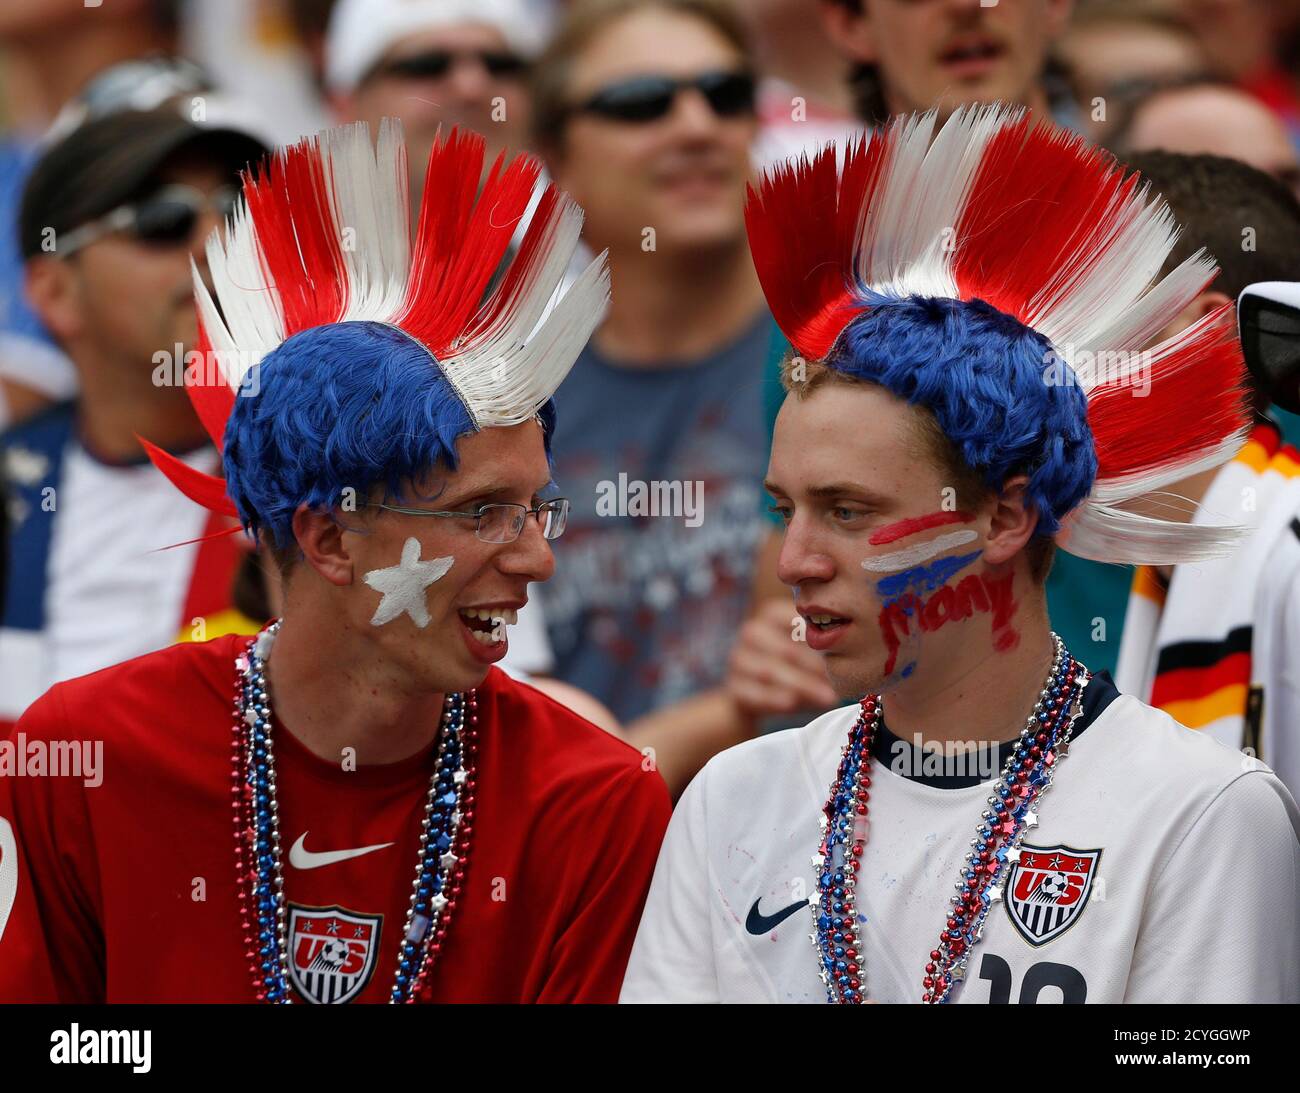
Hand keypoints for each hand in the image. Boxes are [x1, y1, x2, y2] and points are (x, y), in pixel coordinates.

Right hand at [726, 597, 838, 719]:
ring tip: (827, 698)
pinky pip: (754, 693)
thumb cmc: (792, 667)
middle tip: (839, 685)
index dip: (820, 641)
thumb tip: (856, 656)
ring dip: (802, 687)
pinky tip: (793, 704)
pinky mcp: (733, 686)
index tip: (845, 656)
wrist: (754, 695)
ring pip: (770, 672)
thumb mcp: (806, 650)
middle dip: (816, 670)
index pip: (796, 621)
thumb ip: (823, 648)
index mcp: (772, 614)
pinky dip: (775, 699)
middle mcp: (752, 632)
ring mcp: (738, 659)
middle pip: (786, 650)